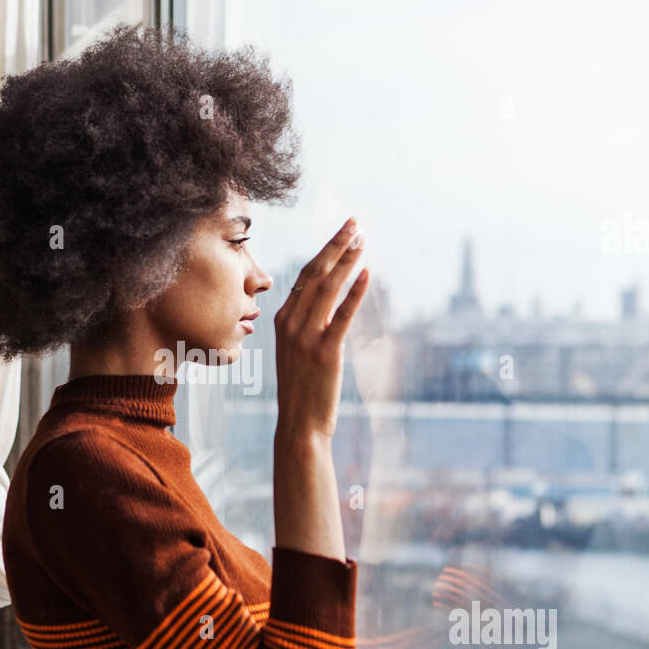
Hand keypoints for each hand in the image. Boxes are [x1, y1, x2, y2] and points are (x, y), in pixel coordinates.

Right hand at [274, 217, 370, 439]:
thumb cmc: (301, 389)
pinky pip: (342, 316)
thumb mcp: (294, 350)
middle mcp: (291, 325)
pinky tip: (367, 274)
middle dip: (336, 245)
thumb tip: (321, 302)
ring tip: (363, 241)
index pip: (304, 276)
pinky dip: (355, 293)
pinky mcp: (325, 353)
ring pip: (327, 289)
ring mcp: (306, 339)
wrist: (300, 425)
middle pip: (315, 274)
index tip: (343, 232)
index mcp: (282, 321)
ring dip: (347, 261)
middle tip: (355, 223)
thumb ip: (303, 325)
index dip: (325, 251)